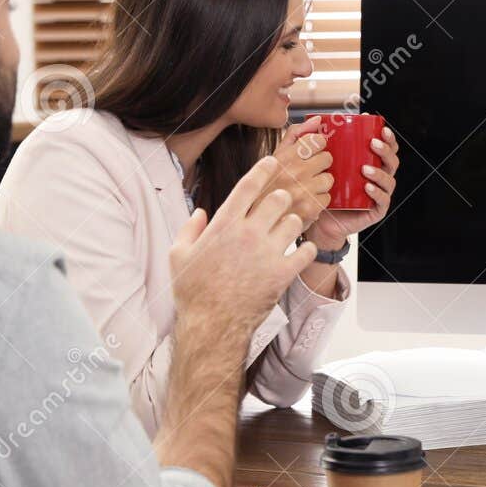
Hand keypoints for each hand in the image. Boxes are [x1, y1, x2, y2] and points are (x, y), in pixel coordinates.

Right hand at [169, 156, 317, 341]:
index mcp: (224, 224)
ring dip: (292, 223)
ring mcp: (268, 253)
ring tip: (286, 231)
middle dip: (281, 199)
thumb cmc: (193, 291)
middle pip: (278, 199)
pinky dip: (305, 249)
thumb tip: (201, 213)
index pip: (249, 185)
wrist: (212, 324)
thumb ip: (189, 229)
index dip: (263, 169)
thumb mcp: (178, 255)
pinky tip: (299, 252)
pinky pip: (306, 250)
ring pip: (294, 221)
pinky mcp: (282, 273)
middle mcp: (248, 233)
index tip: (272, 162)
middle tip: (279, 207)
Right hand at [262, 115, 333, 229]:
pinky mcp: (310, 209)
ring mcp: (302, 191)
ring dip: (320, 184)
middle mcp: (293, 172)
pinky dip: (319, 201)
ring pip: (329, 179)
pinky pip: (327, 198)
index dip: (317, 146)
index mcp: (283, 156)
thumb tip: (317, 120)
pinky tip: (306, 202)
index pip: (317, 140)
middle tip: (309, 172)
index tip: (311, 152)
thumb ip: (294, 135)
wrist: (254, 219)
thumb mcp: (273, 157)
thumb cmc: (265, 185)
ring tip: (307, 189)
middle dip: (320, 164)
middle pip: (327, 158)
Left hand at [304, 125, 399, 248]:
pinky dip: (377, 193)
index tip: (381, 128)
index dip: (388, 138)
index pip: (385, 148)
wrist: (317, 220)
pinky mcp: (375, 211)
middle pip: (391, 161)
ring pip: (389, 180)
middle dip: (386, 151)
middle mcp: (376, 177)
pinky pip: (382, 201)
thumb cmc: (317, 188)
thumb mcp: (311, 161)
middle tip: (373, 144)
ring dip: (380, 172)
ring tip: (365, 169)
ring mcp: (378, 194)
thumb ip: (309, 138)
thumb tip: (316, 119)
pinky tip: (367, 187)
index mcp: (368, 162)